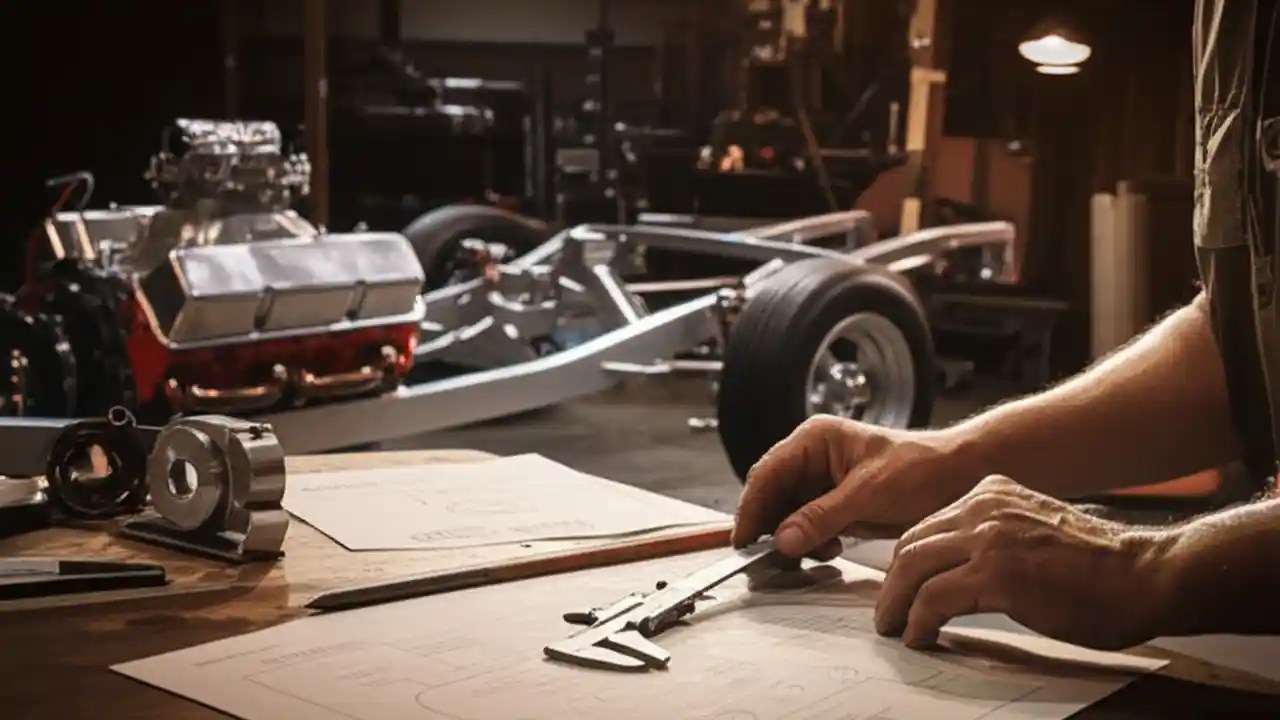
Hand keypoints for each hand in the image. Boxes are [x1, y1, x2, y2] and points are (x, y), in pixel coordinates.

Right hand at [731, 415, 974, 557]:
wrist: (960, 478)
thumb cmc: (922, 468)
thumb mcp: (869, 493)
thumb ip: (822, 516)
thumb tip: (783, 539)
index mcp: (814, 439)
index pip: (767, 473)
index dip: (751, 507)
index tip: (744, 540)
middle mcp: (813, 458)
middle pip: (772, 495)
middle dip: (772, 526)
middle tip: (772, 558)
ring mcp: (823, 482)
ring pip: (787, 514)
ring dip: (794, 537)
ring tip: (812, 553)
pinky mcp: (836, 504)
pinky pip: (808, 525)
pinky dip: (812, 542)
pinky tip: (830, 548)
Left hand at [875, 475, 1174, 650]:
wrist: (1143, 575)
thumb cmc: (1099, 565)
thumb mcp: (1031, 529)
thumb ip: (993, 535)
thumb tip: (956, 567)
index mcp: (991, 492)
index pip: (927, 524)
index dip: (906, 561)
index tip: (899, 587)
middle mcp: (984, 507)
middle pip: (910, 544)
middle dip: (892, 584)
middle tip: (888, 612)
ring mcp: (987, 538)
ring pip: (912, 568)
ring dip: (896, 604)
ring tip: (895, 628)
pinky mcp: (995, 574)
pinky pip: (934, 598)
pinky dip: (918, 621)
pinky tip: (920, 636)